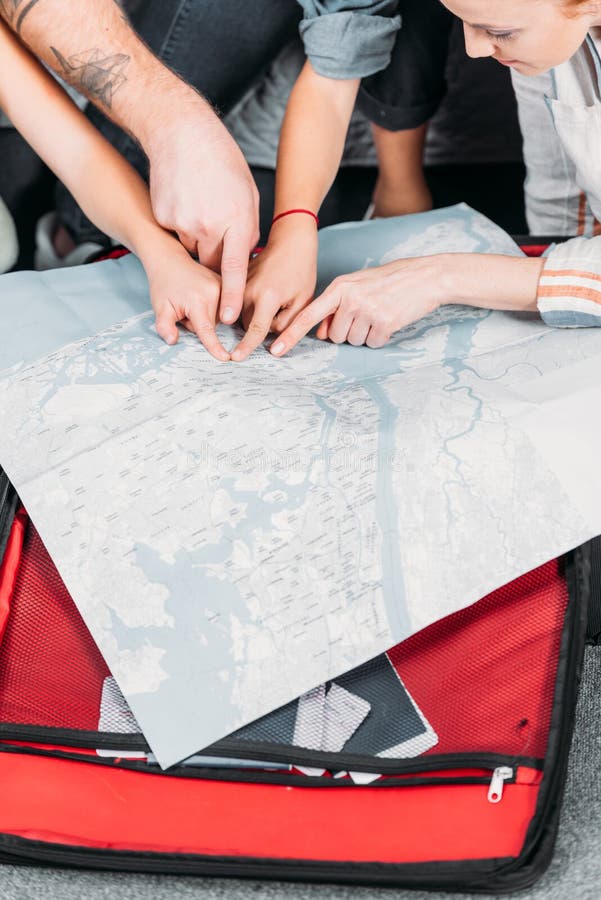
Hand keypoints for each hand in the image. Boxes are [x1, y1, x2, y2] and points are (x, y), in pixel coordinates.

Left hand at [143, 240, 229, 361]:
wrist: (170, 260)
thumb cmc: (164, 285)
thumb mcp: (159, 307)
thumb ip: (164, 326)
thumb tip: (172, 340)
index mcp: (198, 300)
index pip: (207, 330)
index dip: (214, 346)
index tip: (224, 358)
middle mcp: (215, 292)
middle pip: (213, 325)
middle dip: (199, 324)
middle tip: (184, 311)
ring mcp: (223, 287)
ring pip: (219, 317)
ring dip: (207, 316)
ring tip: (193, 303)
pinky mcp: (226, 284)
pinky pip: (223, 307)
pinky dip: (213, 308)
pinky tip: (201, 298)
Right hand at [144, 88, 259, 327]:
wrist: (181, 132)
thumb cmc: (221, 160)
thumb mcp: (247, 193)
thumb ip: (246, 229)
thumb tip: (243, 258)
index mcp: (235, 219)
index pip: (235, 269)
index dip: (232, 296)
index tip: (229, 318)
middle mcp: (208, 225)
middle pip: (212, 264)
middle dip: (217, 260)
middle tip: (217, 234)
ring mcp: (182, 223)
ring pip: (192, 250)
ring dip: (198, 239)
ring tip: (201, 206)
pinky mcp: (164, 218)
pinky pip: (176, 234)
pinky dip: (181, 224)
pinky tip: (186, 199)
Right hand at [231, 215, 318, 361]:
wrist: (290, 242)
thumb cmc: (301, 271)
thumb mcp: (302, 302)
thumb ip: (288, 326)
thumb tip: (273, 344)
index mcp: (267, 296)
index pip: (255, 330)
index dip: (246, 347)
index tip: (236, 359)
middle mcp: (248, 291)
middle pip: (247, 324)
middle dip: (261, 326)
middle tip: (280, 309)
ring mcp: (240, 284)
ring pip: (242, 314)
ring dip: (254, 316)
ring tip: (273, 300)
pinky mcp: (237, 281)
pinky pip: (240, 302)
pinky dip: (250, 305)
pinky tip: (265, 293)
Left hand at [270, 255, 444, 355]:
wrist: (425, 277)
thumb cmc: (390, 281)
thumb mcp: (358, 286)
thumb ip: (336, 307)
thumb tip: (323, 334)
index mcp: (339, 287)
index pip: (307, 315)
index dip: (290, 336)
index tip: (274, 351)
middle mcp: (349, 299)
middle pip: (335, 336)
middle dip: (349, 331)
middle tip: (367, 314)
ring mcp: (367, 310)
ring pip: (354, 341)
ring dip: (366, 334)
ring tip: (380, 314)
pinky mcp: (384, 322)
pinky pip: (373, 343)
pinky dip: (381, 337)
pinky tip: (390, 319)